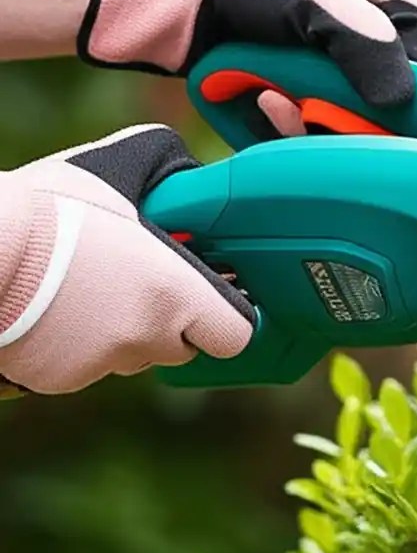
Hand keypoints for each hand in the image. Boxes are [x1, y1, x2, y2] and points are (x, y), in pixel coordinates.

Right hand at [0, 125, 254, 394]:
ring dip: (123, 334)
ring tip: (87, 289)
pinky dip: (77, 347)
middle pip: (181, 347)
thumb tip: (190, 175)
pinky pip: (85, 368)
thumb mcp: (119, 171)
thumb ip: (167, 172)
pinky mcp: (59, 380)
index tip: (210, 301)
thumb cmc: (47, 209)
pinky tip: (53, 310)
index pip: (234, 336)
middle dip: (170, 323)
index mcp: (176, 296)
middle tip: (137, 284)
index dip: (224, 319)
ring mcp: (101, 365)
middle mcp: (146, 339)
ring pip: (131, 357)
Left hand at [78, 0, 416, 110]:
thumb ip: (367, 51)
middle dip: (356, 127)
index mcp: (408, 22)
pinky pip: (315, 140)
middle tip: (314, 111)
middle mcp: (383, 57)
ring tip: (278, 101)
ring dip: (315, 130)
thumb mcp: (326, 6)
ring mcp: (345, 86)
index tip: (387, 135)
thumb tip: (399, 105)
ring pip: (353, 138)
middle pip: (397, 123)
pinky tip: (265, 104)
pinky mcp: (309, 106)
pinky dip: (289, 131)